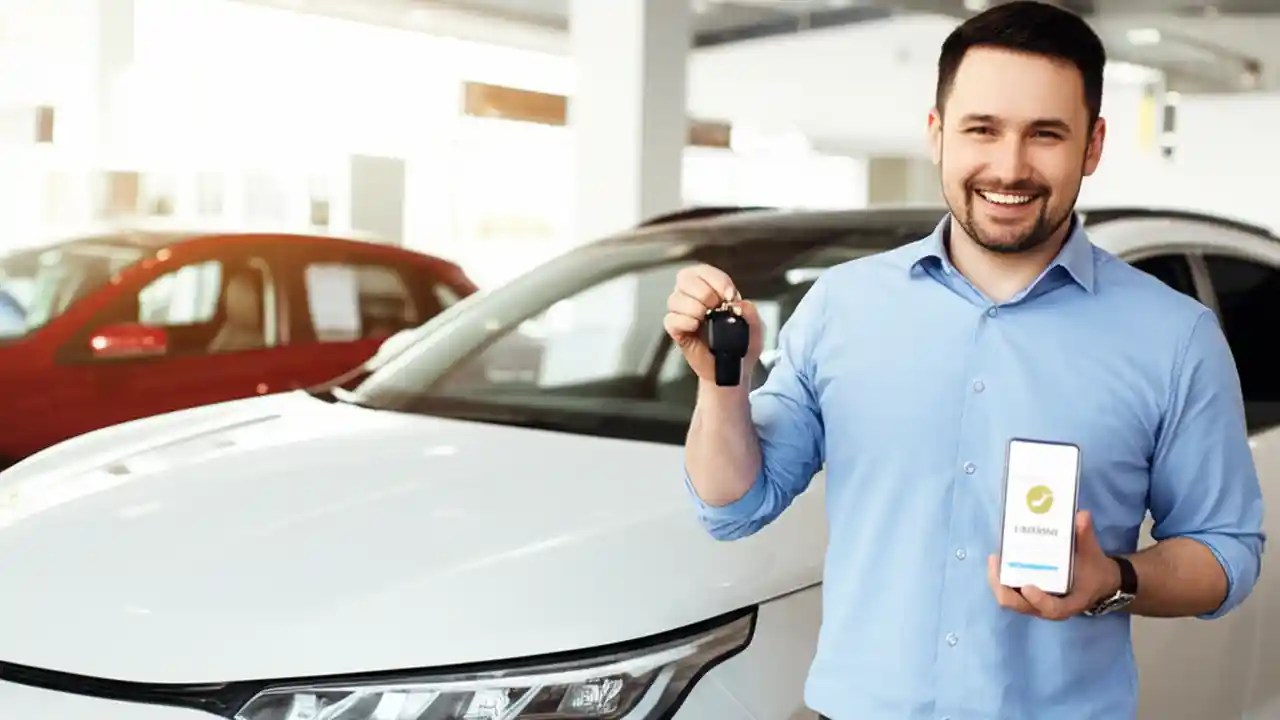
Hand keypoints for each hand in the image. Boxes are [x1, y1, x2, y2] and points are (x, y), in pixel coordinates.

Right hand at [663, 264, 764, 383]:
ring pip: (675, 298)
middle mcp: (694, 299)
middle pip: (684, 278)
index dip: (716, 280)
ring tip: (705, 318)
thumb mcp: (756, 327)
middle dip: (703, 291)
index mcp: (712, 291)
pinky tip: (695, 326)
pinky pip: (670, 320)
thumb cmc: (743, 346)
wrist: (736, 370)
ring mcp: (684, 315)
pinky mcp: (678, 332)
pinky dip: (683, 320)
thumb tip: (737, 304)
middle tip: (716, 307)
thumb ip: (750, 311)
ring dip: (692, 306)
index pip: (704, 271)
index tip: (730, 296)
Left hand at [987, 510, 1120, 620]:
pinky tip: (998, 559)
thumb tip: (1082, 516)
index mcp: (1068, 604)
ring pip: (1009, 600)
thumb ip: (1085, 537)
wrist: (1096, 581)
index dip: (1039, 601)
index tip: (1028, 587)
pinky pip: (1009, 591)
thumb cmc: (1094, 571)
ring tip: (995, 557)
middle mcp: (1047, 608)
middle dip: (1003, 588)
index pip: (1052, 609)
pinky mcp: (1027, 596)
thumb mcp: (1093, 554)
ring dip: (998, 581)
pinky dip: (1001, 578)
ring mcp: (1034, 604)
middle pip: (1019, 606)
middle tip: (997, 561)